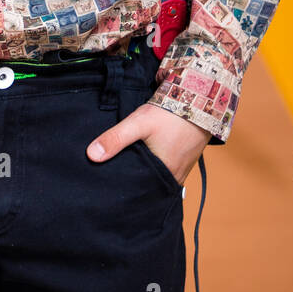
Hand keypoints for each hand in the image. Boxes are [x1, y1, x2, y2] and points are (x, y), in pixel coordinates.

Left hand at [86, 100, 209, 184]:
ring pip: (156, 178)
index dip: (123, 189)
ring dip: (144, 175)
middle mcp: (174, 178)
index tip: (107, 188)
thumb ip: (115, 138)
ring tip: (126, 170)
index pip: (137, 190)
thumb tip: (91, 155)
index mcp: (163, 175)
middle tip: (113, 181)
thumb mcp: (138, 123)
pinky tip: (145, 160)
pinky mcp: (184, 161)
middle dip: (132, 183)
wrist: (200, 101)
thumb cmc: (169, 114)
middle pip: (147, 186)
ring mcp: (181, 170)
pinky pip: (166, 171)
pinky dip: (155, 167)